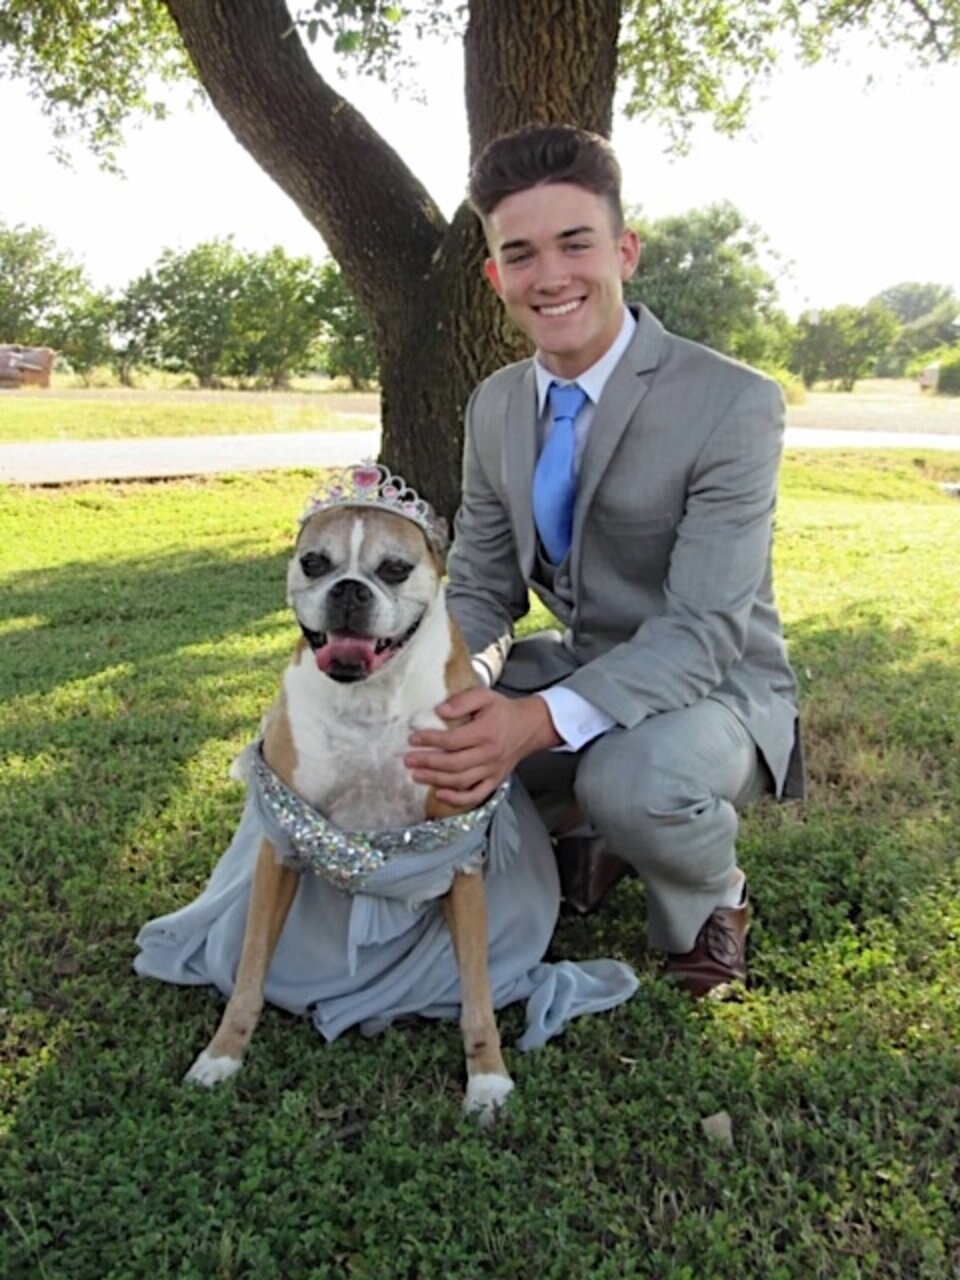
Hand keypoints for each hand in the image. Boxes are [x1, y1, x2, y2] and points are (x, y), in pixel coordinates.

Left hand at [406, 688, 560, 808]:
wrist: (530, 727)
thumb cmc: (504, 711)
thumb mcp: (485, 696)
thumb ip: (462, 701)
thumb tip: (440, 711)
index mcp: (486, 732)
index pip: (453, 740)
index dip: (431, 740)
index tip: (413, 738)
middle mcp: (490, 754)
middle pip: (454, 763)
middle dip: (428, 762)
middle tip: (408, 760)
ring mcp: (493, 770)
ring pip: (461, 780)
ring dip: (436, 780)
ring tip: (416, 775)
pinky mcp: (495, 780)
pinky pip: (476, 795)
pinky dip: (457, 799)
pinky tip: (440, 794)